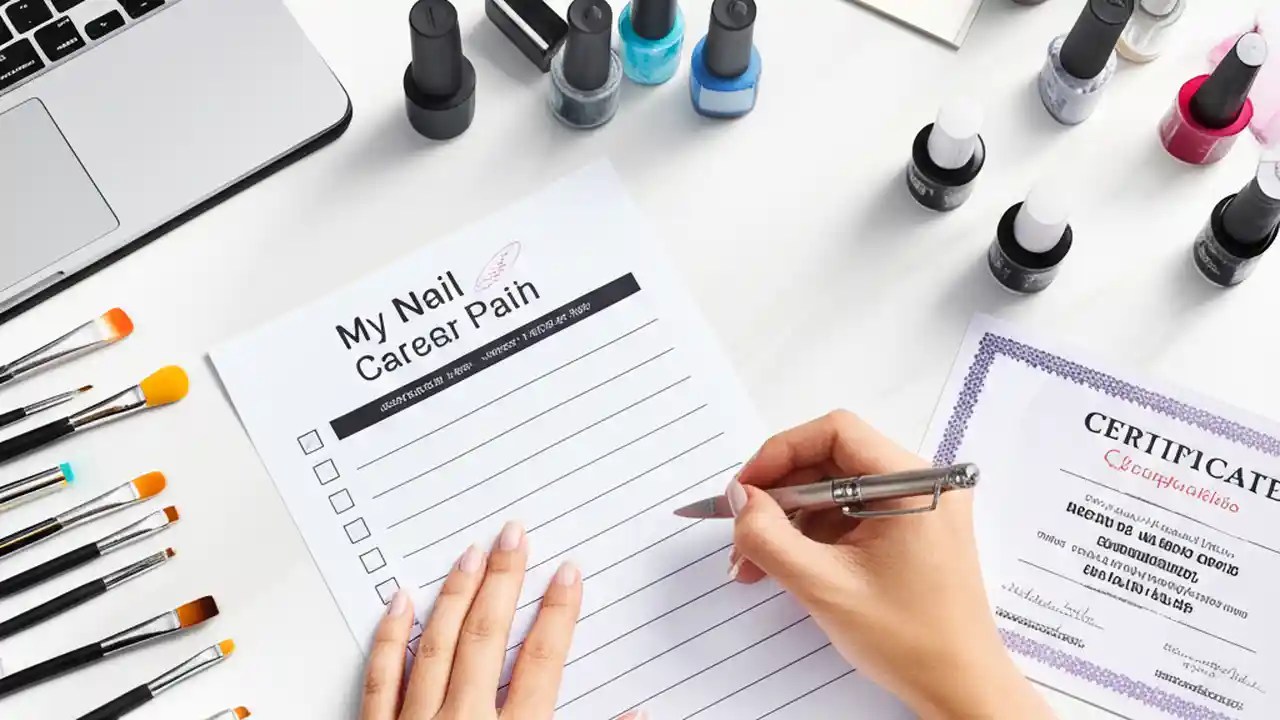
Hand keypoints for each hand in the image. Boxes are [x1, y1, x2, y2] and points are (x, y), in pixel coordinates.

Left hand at [360, 521, 581, 719]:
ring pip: (438, 646)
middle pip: (486, 637)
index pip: (541, 662)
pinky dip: (391, 638)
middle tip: (513, 538)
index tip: (566, 575)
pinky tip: (402, 602)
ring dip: (456, 595)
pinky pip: (382, 680)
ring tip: (470, 556)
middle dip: (504, 581)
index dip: (557, 614)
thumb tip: (634, 714)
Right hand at [727, 411, 1053, 719]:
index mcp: (913, 483)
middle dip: (778, 495)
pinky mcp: (910, 532)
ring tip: (754, 562)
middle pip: (831, 461)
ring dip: (790, 521)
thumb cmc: (909, 641)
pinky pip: (850, 515)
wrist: (961, 689)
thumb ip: (769, 537)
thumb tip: (740, 497)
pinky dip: (813, 536)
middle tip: (741, 531)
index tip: (745, 489)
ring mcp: (917, 508)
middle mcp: (921, 483)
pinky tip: (784, 565)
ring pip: (835, 491)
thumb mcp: (824, 586)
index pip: (835, 433)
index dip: (780, 453)